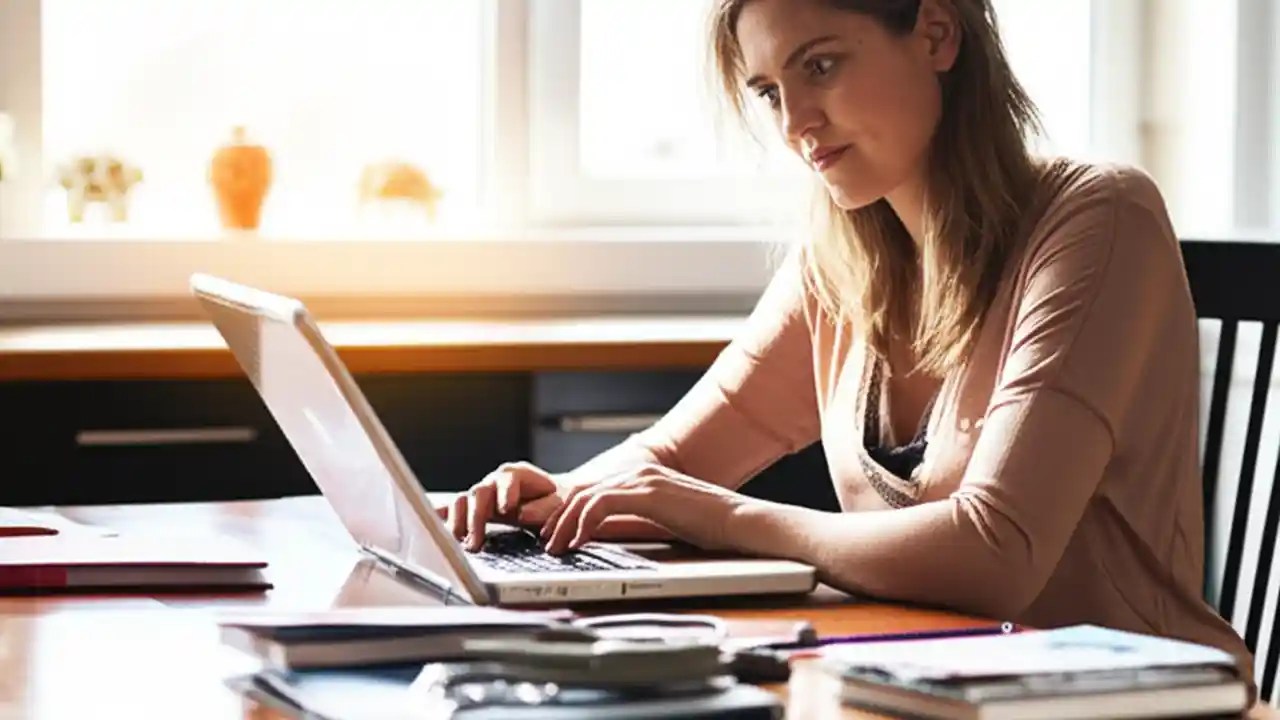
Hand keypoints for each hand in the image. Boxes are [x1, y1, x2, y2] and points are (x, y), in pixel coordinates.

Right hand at [438, 462, 568, 551]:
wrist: (552, 500)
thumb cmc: (557, 502)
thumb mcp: (559, 503)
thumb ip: (545, 507)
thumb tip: (522, 514)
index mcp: (517, 475)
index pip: (507, 479)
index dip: (505, 493)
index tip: (506, 509)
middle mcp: (495, 482)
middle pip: (479, 493)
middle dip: (476, 518)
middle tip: (475, 543)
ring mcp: (482, 494)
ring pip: (462, 502)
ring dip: (458, 523)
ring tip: (458, 544)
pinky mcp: (473, 508)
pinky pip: (453, 510)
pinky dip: (441, 517)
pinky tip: (432, 527)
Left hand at [541, 464, 749, 554]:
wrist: (737, 520)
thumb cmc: (708, 524)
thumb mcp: (663, 517)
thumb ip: (635, 517)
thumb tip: (605, 532)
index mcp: (643, 474)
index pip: (593, 488)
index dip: (568, 510)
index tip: (557, 532)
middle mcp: (638, 471)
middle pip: (583, 490)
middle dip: (559, 517)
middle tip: (548, 542)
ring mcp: (642, 479)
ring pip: (586, 497)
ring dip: (565, 524)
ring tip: (557, 547)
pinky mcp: (647, 493)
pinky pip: (601, 505)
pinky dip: (584, 524)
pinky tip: (579, 543)